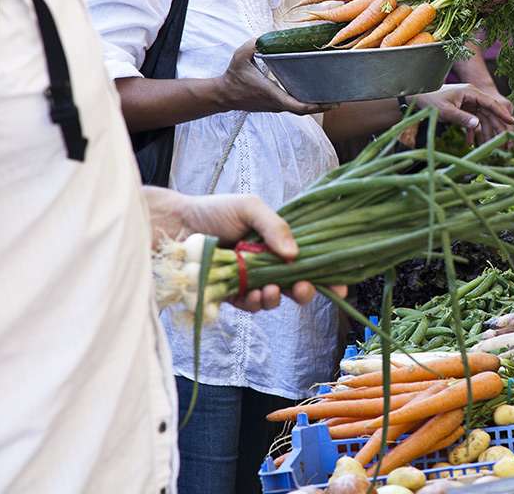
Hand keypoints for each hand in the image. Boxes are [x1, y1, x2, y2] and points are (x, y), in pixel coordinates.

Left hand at [145, 187, 346, 310]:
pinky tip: (249, 294)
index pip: (308, 259)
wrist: (173, 225)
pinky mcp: (228, 296)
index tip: (341, 286)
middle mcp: (266, 263)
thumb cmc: (213, 211)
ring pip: (272, 299)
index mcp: (276, 242)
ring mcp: (248, 281)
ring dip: (275, 298)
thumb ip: (275, 227)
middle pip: (295, 284)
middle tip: (304, 290)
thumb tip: (295, 254)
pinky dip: (253, 303)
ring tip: (269, 290)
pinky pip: (248, 306)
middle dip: (305, 291)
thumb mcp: (250, 208)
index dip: (327, 274)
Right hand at [218, 39, 330, 115]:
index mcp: (273, 94)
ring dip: (315, 105)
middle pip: (305, 110)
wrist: (223, 95)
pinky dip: (306, 102)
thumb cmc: (233, 76)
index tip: (331, 102)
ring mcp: (276, 106)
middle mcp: (277, 104)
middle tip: (339, 98)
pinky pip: (294, 106)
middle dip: (323, 106)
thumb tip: (264, 37)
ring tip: (332, 95)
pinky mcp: (274, 105)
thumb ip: (252, 45)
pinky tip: (314, 93)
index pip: (299, 107)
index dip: (317, 106)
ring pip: (300, 109)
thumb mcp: (240, 56)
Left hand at [411, 83, 513, 143]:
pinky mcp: (462, 110)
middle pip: (489, 113)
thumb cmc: (430, 100)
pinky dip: (471, 132)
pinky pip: (471, 122)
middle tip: (504, 141)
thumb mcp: (446, 111)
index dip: (502, 114)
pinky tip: (470, 144)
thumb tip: (477, 125)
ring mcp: (467, 103)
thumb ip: (462, 118)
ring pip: (481, 119)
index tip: (513, 122)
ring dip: (484, 133)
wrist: (417, 96)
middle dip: (495, 128)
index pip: (490, 103)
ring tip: (488, 147)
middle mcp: (472, 97)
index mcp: (471, 92)